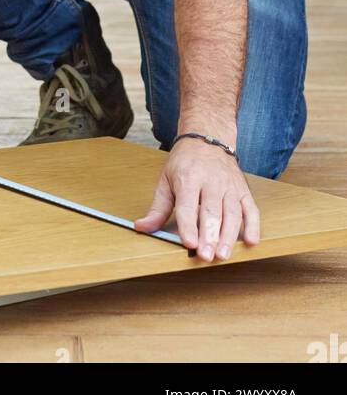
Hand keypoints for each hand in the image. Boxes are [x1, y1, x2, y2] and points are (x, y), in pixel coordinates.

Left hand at [134, 137, 260, 259]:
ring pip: (232, 213)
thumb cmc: (184, 162)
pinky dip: (253, 226)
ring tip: (223, 255)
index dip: (188, 225)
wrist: (208, 137)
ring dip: (228, 236)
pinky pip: (251, 209)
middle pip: (211, 212)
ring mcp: (230, 186)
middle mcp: (211, 181)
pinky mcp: (243, 190)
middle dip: (209, 236)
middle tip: (206, 256)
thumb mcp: (165, 180)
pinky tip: (251, 241)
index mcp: (188, 177)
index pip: (187, 205)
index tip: (189, 244)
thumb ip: (157, 208)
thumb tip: (142, 227)